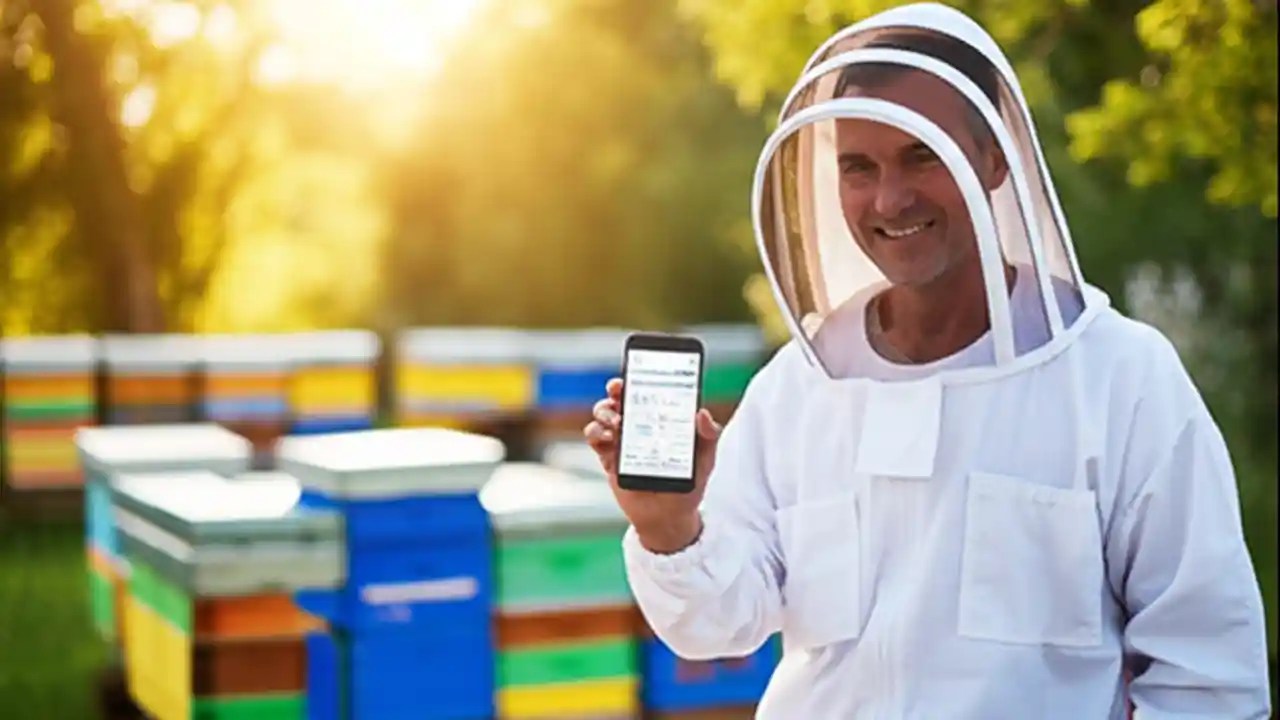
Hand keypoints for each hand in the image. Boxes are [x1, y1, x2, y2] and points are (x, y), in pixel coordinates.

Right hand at [583, 377, 722, 553]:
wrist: (669, 518)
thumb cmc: (689, 484)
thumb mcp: (705, 458)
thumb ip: (708, 436)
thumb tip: (703, 413)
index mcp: (661, 420)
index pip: (648, 391)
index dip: (640, 377)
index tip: (637, 370)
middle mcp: (639, 425)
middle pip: (621, 397)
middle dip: (617, 388)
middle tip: (619, 389)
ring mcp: (621, 441)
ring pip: (603, 413)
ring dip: (605, 410)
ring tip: (617, 421)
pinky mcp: (609, 458)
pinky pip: (594, 438)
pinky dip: (596, 432)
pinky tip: (608, 437)